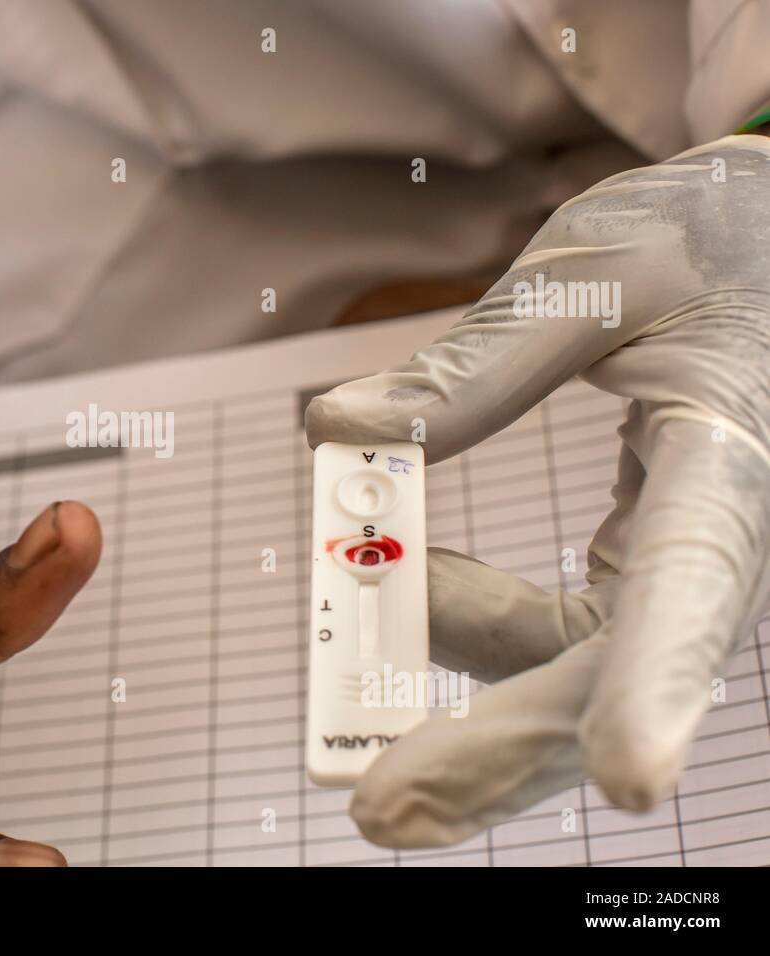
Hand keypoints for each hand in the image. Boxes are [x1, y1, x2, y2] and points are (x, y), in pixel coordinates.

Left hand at [307, 135, 769, 845]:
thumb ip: (474, 363)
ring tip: (351, 633)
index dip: (657, 683)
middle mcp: (735, 530)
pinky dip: (484, 625)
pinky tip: (419, 592)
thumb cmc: (710, 236)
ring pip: (585, 668)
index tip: (626, 779)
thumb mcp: (596, 271)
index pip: (699, 579)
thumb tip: (337, 428)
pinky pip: (573, 632)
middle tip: (381, 804)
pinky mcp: (664, 564)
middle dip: (502, 745)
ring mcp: (701, 560)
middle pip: (619, 669)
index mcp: (742, 453)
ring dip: (466, 676)